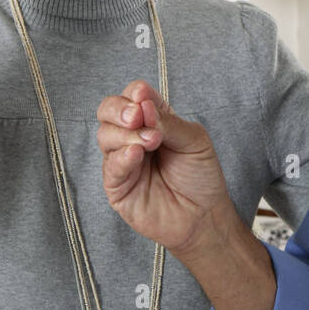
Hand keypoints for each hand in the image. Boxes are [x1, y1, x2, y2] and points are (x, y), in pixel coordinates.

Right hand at [96, 80, 240, 254]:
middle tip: (138, 116)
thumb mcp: (194, 141)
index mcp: (152, 120)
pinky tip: (136, 154)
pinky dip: (122, 157)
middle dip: (119, 109)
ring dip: (126, 134)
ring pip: (105, 135)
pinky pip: (110, 166)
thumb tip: (143, 105)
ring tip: (152, 142)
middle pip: (108, 110)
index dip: (136, 94)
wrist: (204, 215)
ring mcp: (122, 160)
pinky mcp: (116, 185)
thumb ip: (169, 123)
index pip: (133, 96)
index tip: (144, 98)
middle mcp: (132, 136)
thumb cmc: (200, 176)